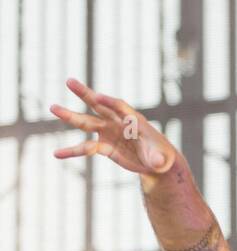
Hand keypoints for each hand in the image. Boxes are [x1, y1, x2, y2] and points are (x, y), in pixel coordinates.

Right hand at [50, 78, 177, 180]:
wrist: (156, 162)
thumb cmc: (161, 156)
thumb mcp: (162, 159)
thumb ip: (158, 158)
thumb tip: (158, 162)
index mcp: (134, 120)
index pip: (120, 107)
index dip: (109, 102)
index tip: (98, 97)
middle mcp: (118, 122)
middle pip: (99, 105)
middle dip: (85, 94)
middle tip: (69, 81)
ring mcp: (109, 132)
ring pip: (87, 122)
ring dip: (70, 116)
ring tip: (53, 108)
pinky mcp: (104, 146)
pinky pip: (86, 148)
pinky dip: (72, 151)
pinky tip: (57, 154)